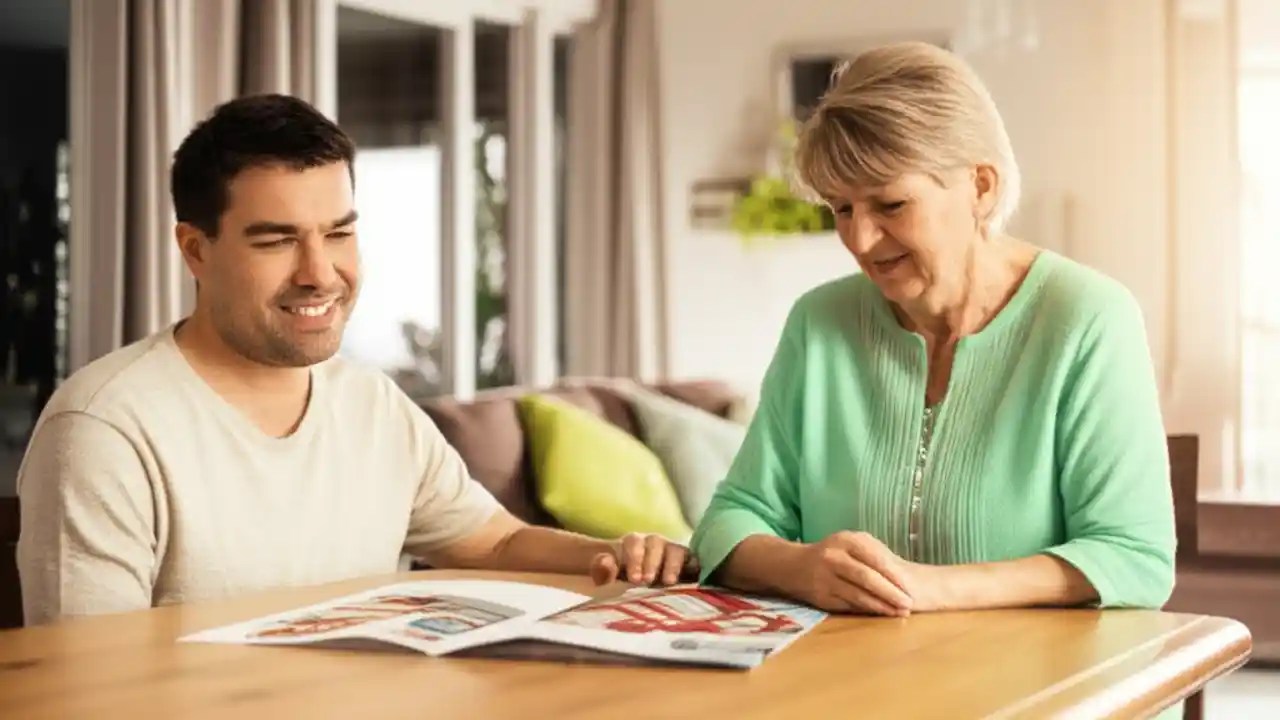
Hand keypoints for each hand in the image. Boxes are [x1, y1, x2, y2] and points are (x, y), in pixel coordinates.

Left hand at [589, 533, 698, 586]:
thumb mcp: (608, 574)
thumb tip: (605, 564)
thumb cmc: (623, 577)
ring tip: (669, 582)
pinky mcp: (688, 563)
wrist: (641, 583)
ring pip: (676, 550)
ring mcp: (673, 552)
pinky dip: (695, 566)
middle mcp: (655, 543)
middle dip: (652, 561)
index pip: (634, 542)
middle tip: (647, 580)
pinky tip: (695, 578)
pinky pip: (694, 560)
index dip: (635, 558)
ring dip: (673, 565)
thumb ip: (603, 569)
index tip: (634, 579)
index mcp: (634, 543)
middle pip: (655, 542)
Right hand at [792, 531, 914, 615]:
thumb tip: (901, 578)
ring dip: (881, 606)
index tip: (910, 589)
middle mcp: (833, 558)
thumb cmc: (834, 554)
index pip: (875, 559)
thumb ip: (874, 554)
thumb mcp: (851, 544)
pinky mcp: (821, 597)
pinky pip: (848, 605)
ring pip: (858, 595)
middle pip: (867, 578)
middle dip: (890, 594)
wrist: (795, 566)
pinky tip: (880, 614)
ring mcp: (825, 578)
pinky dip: (867, 611)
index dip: (894, 576)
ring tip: (899, 613)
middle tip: (909, 605)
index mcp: (845, 541)